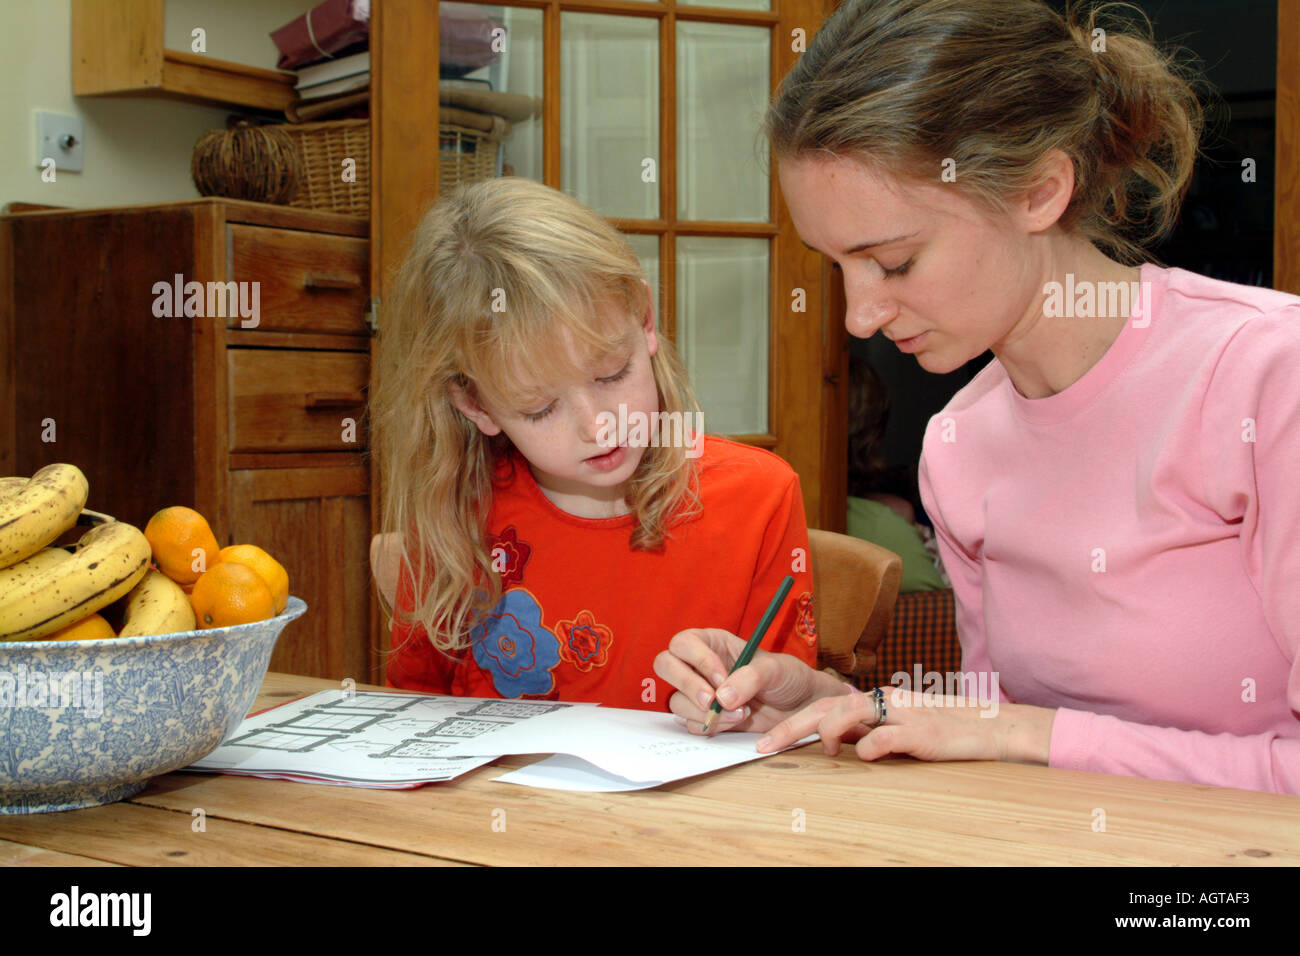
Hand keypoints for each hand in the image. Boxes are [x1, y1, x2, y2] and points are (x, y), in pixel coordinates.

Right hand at [653, 627, 828, 735]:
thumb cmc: (787, 677)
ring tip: (741, 714)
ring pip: (676, 700)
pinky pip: (690, 724)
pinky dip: (710, 727)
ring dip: (705, 712)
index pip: (685, 643)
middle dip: (687, 685)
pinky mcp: (703, 716)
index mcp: (713, 643)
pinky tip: (735, 722)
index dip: (698, 661)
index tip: (723, 679)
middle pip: (665, 665)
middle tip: (712, 701)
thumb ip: (750, 678)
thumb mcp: (775, 670)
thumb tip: (722, 698)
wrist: (798, 707)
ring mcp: (699, 692)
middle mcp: (700, 665)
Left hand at [756, 686, 1038, 762]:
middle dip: (789, 727)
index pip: (821, 706)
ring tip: (823, 751)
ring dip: (828, 732)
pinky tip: (864, 756)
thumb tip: (832, 744)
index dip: (790, 722)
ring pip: (849, 711)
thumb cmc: (940, 730)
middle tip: (763, 747)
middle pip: (823, 706)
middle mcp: (881, 700)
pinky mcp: (921, 731)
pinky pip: (886, 736)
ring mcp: (900, 713)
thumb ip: (866, 731)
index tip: (764, 742)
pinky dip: (870, 747)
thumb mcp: (895, 729)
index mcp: (872, 699)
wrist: (990, 726)